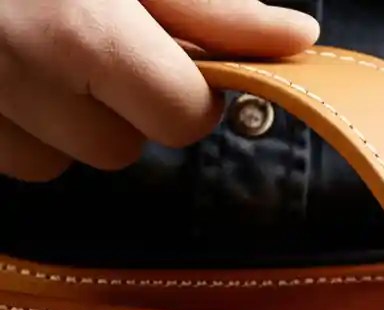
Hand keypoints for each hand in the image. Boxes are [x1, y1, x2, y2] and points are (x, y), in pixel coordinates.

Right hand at [0, 0, 317, 180]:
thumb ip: (203, 3)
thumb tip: (295, 37)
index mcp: (78, 29)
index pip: (182, 119)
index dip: (190, 93)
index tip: (175, 62)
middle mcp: (14, 79)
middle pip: (118, 149)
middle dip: (118, 104)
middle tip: (86, 37)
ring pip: (53, 161)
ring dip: (57, 118)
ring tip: (27, 42)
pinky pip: (1, 157)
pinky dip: (8, 123)